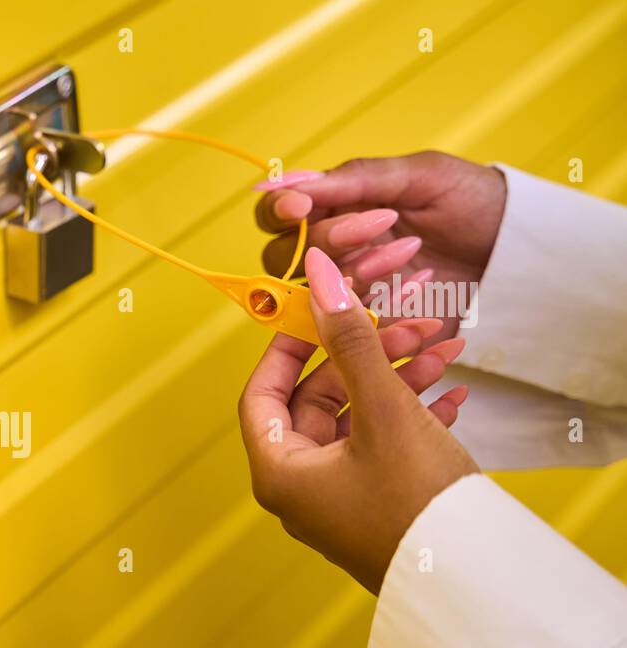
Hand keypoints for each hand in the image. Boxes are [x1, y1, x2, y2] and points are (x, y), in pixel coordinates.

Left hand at [238, 247, 479, 593]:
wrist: (474, 583)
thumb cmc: (416, 505)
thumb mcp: (384, 410)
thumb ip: (352, 341)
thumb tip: (321, 278)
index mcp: (280, 471)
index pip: (263, 393)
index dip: (288, 346)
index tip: (320, 310)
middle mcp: (301, 489)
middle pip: (318, 401)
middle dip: (365, 357)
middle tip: (410, 324)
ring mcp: (341, 500)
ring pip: (359, 420)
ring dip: (399, 380)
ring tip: (446, 349)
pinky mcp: (379, 507)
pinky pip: (386, 447)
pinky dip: (414, 415)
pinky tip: (454, 393)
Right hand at [253, 152, 505, 339]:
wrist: (516, 247)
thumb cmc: (470, 200)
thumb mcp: (417, 175)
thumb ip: (352, 179)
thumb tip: (286, 180)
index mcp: (335, 207)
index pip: (277, 216)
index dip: (280, 213)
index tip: (300, 208)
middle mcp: (331, 251)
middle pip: (287, 258)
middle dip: (330, 241)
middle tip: (382, 223)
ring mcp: (351, 291)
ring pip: (317, 294)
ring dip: (361, 272)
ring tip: (413, 251)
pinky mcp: (373, 325)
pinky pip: (354, 325)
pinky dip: (385, 304)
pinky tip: (421, 284)